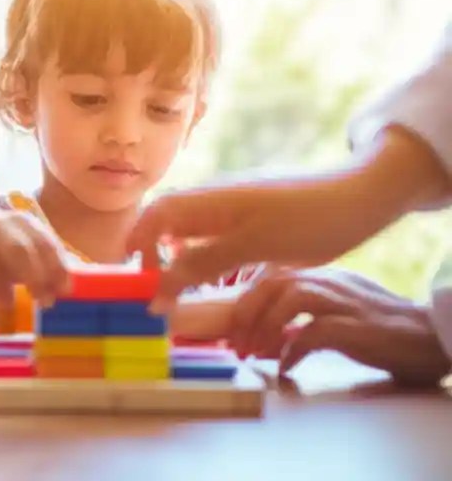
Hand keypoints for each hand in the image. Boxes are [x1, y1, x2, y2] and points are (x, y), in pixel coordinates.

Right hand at [0, 212, 69, 307]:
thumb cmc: (5, 260)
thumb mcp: (31, 259)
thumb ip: (53, 268)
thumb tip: (86, 283)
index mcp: (25, 222)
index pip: (45, 243)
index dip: (57, 267)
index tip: (65, 291)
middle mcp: (1, 223)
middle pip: (18, 250)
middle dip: (34, 278)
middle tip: (45, 302)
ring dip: (3, 288)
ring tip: (9, 304)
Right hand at [128, 126, 449, 311]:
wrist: (361, 199)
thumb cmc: (306, 219)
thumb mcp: (250, 246)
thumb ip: (200, 264)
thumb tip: (155, 290)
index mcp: (206, 200)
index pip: (152, 218)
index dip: (137, 247)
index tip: (139, 284)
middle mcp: (213, 202)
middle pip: (168, 227)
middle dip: (157, 260)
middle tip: (160, 297)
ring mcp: (234, 211)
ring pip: (193, 238)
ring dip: (184, 265)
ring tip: (189, 298)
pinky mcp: (254, 223)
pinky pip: (219, 244)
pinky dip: (212, 265)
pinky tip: (225, 286)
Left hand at [230, 267, 449, 384]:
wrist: (427, 337)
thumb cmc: (377, 329)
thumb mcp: (331, 314)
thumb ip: (296, 319)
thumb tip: (258, 337)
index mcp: (319, 276)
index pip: (268, 277)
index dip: (242, 303)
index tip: (229, 330)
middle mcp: (328, 281)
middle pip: (271, 283)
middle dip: (244, 315)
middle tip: (234, 345)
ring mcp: (342, 301)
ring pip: (289, 298)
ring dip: (263, 327)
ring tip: (252, 354)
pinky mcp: (355, 326)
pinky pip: (313, 333)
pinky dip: (292, 350)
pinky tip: (285, 367)